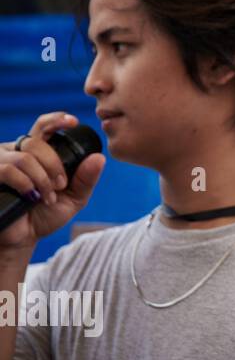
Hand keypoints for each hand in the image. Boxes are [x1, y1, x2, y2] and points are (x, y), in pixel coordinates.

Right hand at [0, 112, 105, 259]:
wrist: (21, 239)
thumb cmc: (44, 216)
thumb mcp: (73, 198)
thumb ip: (86, 180)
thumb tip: (99, 158)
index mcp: (37, 153)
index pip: (43, 126)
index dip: (56, 119)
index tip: (73, 121)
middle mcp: (16, 152)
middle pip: (37, 143)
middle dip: (54, 165)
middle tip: (60, 185)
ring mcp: (1, 162)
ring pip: (24, 157)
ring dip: (41, 178)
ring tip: (46, 197)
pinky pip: (8, 169)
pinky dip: (26, 183)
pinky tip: (31, 197)